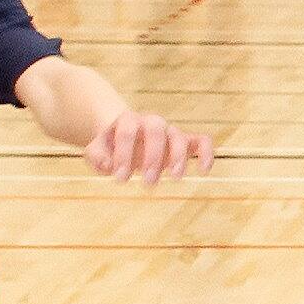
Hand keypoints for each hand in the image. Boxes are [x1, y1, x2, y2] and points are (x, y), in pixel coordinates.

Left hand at [82, 109, 213, 181]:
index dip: (123, 154)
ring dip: (178, 157)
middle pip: (156, 129)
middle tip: (148, 182)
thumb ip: (97, 156)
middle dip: (153, 156)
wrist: (127, 138)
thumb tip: (108, 166)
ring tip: (174, 178)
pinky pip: (202, 141)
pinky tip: (203, 170)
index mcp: (128, 120)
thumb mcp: (98, 150)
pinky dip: (206, 153)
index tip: (120, 179)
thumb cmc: (111, 148)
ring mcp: (169, 132)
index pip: (127, 132)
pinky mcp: (185, 142)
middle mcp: (151, 122)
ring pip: (179, 136)